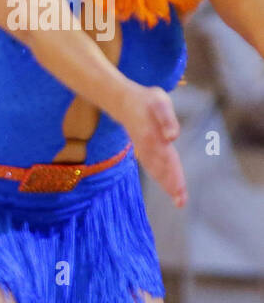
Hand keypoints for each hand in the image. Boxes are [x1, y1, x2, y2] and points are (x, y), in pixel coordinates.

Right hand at [119, 84, 185, 207]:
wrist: (121, 100)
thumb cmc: (144, 99)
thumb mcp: (159, 101)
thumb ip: (167, 119)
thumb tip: (172, 137)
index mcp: (155, 138)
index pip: (168, 161)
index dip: (174, 176)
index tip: (181, 192)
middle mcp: (149, 147)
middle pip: (162, 170)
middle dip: (171, 185)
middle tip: (180, 203)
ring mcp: (144, 148)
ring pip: (156, 170)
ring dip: (166, 184)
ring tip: (177, 199)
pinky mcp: (143, 148)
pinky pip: (151, 166)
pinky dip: (159, 176)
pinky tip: (166, 184)